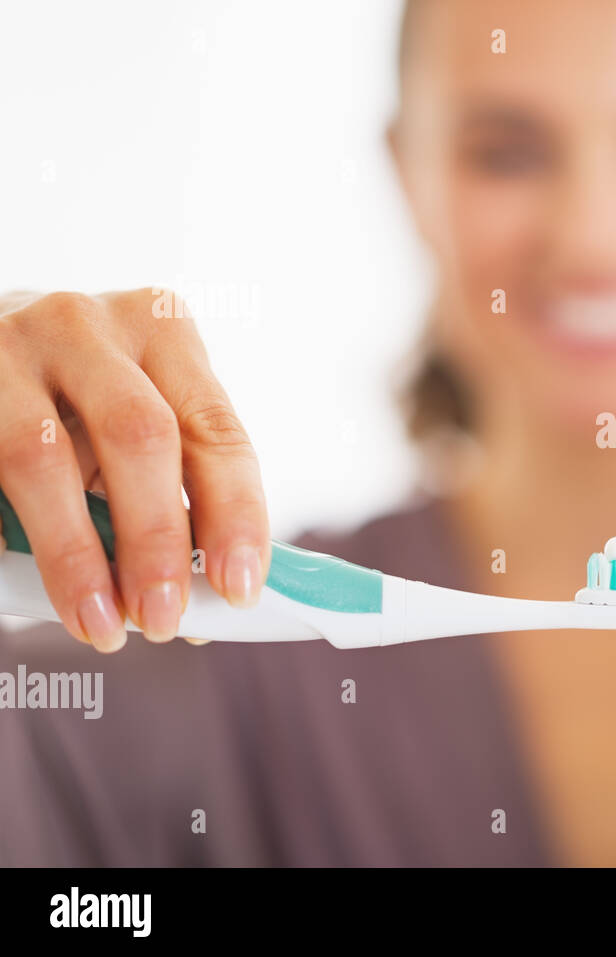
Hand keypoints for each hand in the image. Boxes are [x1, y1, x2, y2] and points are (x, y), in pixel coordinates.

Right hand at [0, 289, 269, 650]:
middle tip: (164, 620)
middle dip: (157, 540)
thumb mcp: (135, 425)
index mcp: (162, 329)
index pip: (216, 430)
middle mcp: (87, 325)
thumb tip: (209, 608)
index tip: (239, 588)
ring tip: (100, 625)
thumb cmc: (76, 402)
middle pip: (141, 436)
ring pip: (40, 457)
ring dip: (76, 556)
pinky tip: (24, 588)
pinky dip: (8, 544)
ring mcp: (8, 344)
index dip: (235, 515)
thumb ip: (175, 493)